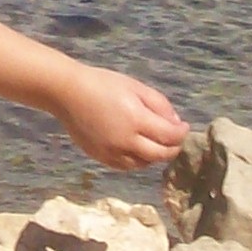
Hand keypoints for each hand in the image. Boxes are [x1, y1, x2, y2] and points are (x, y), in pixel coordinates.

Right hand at [57, 65, 188, 169]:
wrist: (67, 93)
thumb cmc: (102, 84)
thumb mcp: (135, 86)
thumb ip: (159, 104)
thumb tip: (176, 123)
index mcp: (136, 119)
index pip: (169, 136)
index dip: (181, 133)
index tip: (184, 127)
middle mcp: (125, 141)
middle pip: (160, 155)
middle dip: (172, 148)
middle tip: (175, 139)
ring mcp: (111, 152)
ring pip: (144, 164)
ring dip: (155, 156)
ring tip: (155, 142)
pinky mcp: (100, 157)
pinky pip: (126, 166)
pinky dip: (137, 160)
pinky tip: (137, 148)